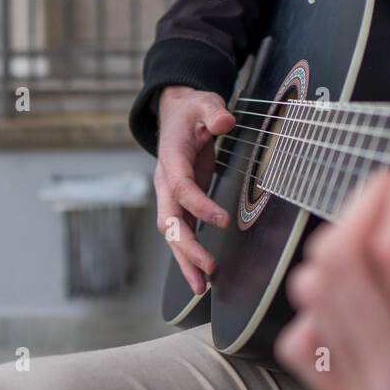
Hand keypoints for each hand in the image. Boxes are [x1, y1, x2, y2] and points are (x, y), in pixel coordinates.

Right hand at [154, 86, 235, 294]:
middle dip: (186, 247)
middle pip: (169, 220)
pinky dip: (188, 255)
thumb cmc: (191, 110)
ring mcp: (170, 195)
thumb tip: (224, 122)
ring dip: (185, 260)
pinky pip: (181, 232)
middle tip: (209, 269)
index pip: (181, 188)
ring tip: (202, 287)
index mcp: (171, 159)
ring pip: (171, 233)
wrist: (174, 114)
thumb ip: (214, 111)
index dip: (199, 205)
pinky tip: (202, 275)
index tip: (222, 220)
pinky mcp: (179, 202)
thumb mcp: (204, 102)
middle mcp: (165, 182)